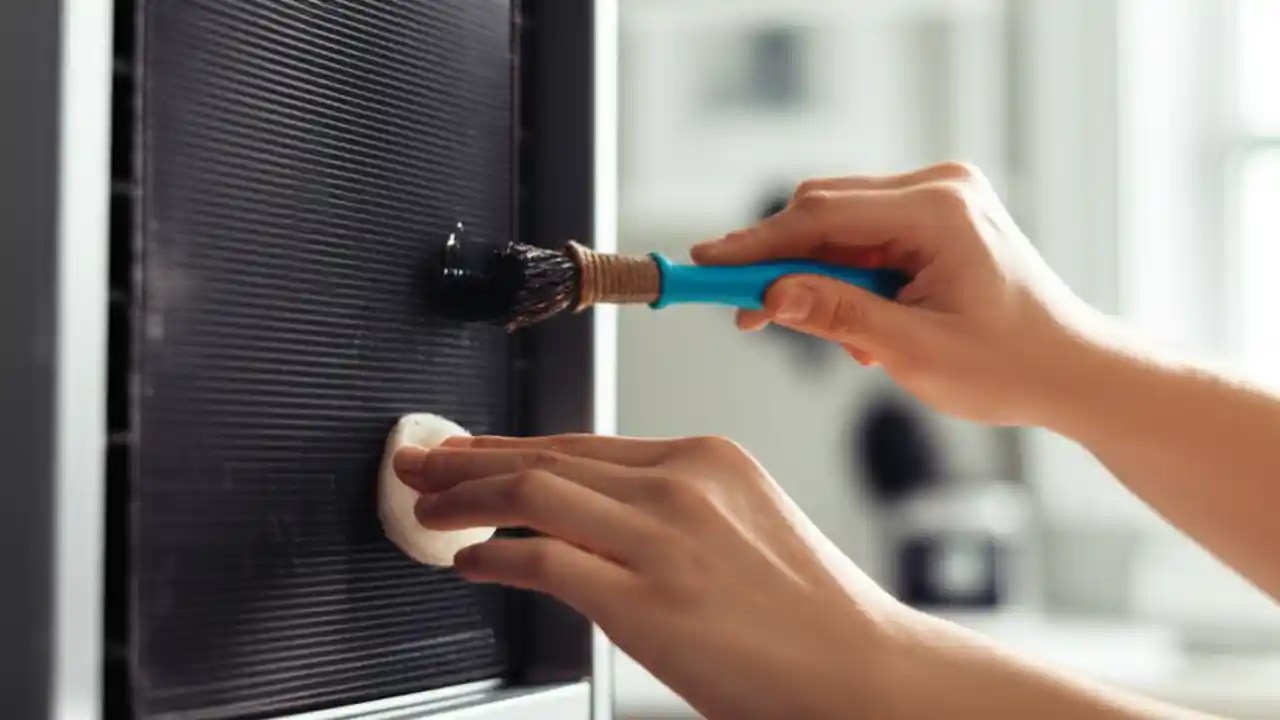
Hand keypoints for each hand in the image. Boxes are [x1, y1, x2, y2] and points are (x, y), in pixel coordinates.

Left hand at [394, 434, 909, 719]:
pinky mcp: (643, 596)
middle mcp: (682, 482)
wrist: (866, 673)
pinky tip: (471, 567)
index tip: (469, 450)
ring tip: (426, 509)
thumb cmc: (812, 616)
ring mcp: (662, 536)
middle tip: (420, 463)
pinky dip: (492, 560)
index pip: (581, 442)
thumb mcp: (743, 530)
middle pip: (546, 455)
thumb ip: (668, 512)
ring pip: (531, 491)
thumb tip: (581, 518)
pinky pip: (541, 560)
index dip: (510, 445)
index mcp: (707, 459)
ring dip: (463, 498)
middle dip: (467, 459)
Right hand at [691, 162, 1104, 425]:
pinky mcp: (937, 215)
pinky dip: (847, 278)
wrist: (1072, 370)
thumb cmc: (1010, 366)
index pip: (822, 215)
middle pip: (825, 210)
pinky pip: (865, 237)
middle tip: (742, 313)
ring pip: (840, 225)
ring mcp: (941, 196)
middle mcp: (940, 187)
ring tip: (847, 342)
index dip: (756, 245)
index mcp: (940, 211)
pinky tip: (867, 325)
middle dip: (780, 263)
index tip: (705, 265)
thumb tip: (770, 297)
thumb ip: (838, 316)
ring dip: (818, 278)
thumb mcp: (914, 351)